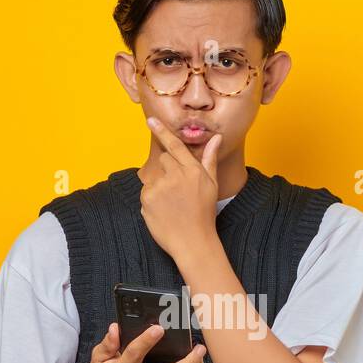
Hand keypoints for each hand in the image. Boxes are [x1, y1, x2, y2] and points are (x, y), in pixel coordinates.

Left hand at [138, 116, 222, 263]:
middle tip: (178, 192)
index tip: (151, 120)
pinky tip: (164, 212)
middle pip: (164, 160)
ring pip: (154, 178)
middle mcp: (176, 175)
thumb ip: (209, 159)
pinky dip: (152, 201)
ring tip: (172, 206)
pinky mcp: (147, 199)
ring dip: (160, 188)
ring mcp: (160, 187)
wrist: (194, 242)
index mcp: (193, 170)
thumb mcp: (212, 185)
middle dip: (168, 171)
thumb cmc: (204, 214)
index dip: (162, 131)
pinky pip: (146, 193)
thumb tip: (216, 138)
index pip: (175, 145)